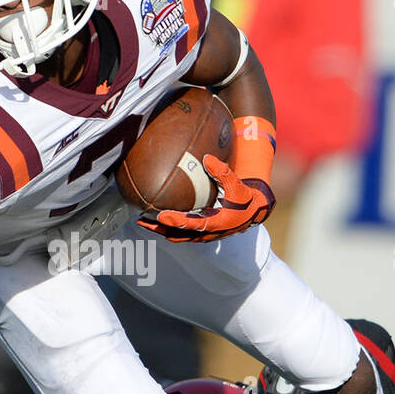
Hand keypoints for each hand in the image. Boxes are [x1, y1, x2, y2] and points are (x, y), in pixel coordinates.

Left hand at [137, 155, 273, 241]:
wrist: (252, 211)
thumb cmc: (244, 198)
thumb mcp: (237, 184)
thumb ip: (223, 172)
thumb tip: (207, 158)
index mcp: (216, 223)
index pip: (193, 224)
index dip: (177, 221)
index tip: (162, 216)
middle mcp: (207, 232)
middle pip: (178, 234)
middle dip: (160, 229)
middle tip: (142, 220)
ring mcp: (202, 234)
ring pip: (177, 235)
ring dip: (160, 229)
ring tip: (142, 220)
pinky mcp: (200, 231)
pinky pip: (180, 231)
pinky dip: (167, 226)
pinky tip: (155, 216)